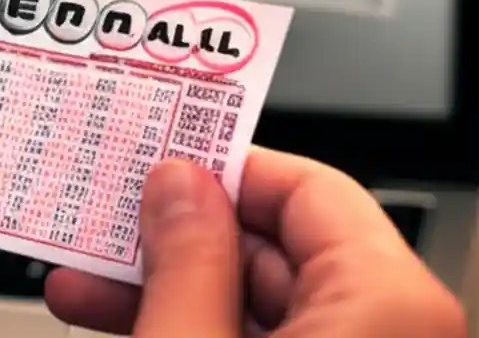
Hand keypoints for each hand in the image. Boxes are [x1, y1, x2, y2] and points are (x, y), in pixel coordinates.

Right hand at [45, 149, 465, 336]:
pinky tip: (120, 322)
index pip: (305, 185)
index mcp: (390, 306)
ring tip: (85, 282)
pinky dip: (196, 329)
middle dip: (175, 235)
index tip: (154, 158)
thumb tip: (178, 183)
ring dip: (170, 287)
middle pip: (277, 245)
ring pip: (261, 303)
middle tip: (104, 220)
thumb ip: (187, 260)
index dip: (217, 165)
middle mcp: (393, 332)